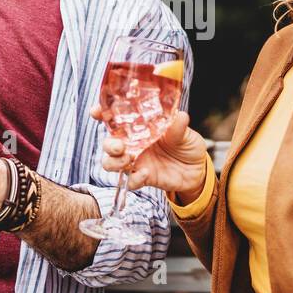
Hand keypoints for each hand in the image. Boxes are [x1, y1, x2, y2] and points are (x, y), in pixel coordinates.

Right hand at [90, 106, 208, 202]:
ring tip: (129, 159)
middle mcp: (133, 143)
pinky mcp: (143, 177)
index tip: (95, 112)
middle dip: (108, 145)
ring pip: (111, 163)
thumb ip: (179, 127)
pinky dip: (134, 178)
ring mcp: (136, 161)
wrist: (197, 170)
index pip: (115, 118)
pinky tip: (145, 173)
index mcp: (139, 127)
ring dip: (114, 162)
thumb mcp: (186, 133)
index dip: (101, 114)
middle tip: (118, 146)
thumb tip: (180, 116)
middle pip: (108, 144)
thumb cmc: (187, 145)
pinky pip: (130, 180)